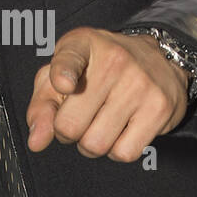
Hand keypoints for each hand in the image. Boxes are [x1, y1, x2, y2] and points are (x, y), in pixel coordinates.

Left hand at [25, 28, 189, 161]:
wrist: (158, 62)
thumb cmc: (99, 72)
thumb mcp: (62, 76)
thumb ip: (42, 106)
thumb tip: (37, 141)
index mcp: (83, 44)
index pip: (69, 59)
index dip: (63, 74)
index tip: (64, 84)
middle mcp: (114, 60)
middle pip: (70, 126)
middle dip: (68, 133)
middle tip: (80, 118)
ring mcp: (140, 84)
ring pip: (96, 144)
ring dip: (92, 144)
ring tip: (100, 123)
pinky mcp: (159, 107)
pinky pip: (125, 153)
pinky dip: (117, 150)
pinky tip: (121, 130)